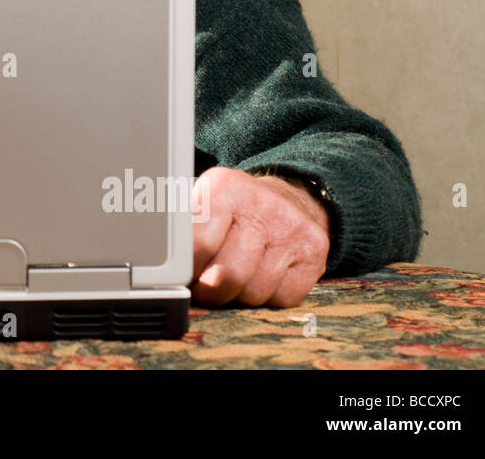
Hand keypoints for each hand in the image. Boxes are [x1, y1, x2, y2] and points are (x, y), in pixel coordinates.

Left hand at [191, 166, 330, 307]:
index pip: (198, 244)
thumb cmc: (233, 209)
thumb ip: (182, 232)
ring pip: (254, 291)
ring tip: (234, 275)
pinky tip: (262, 275)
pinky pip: (283, 298)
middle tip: (206, 283)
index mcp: (224, 186)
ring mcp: (292, 228)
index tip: (184, 274)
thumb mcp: (202, 205)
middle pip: (227, 275)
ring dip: (239, 293)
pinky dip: (269, 297)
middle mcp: (262, 203)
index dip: (187, 269)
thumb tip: (170, 273)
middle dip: (211, 289)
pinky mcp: (315, 251)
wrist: (286, 198)